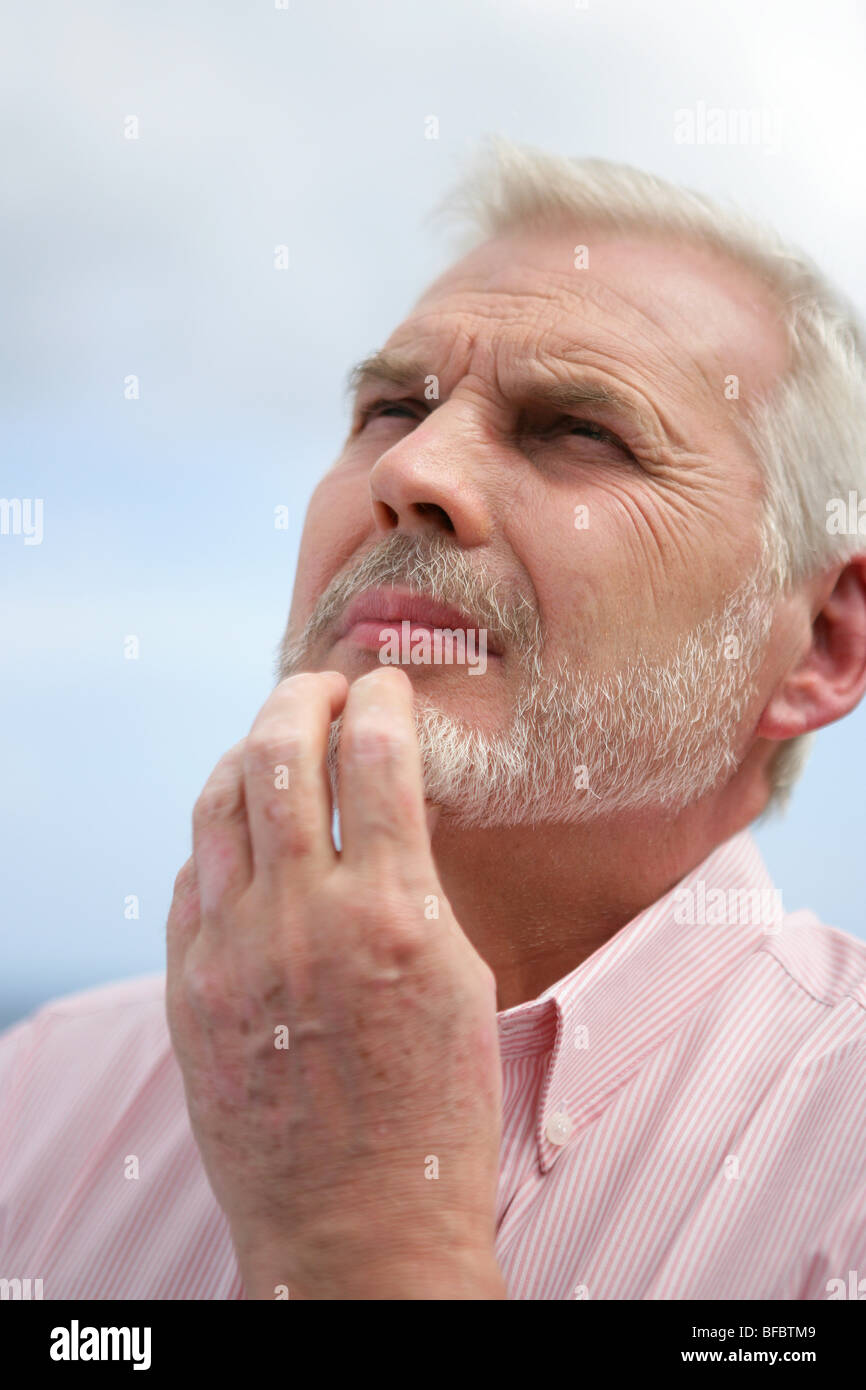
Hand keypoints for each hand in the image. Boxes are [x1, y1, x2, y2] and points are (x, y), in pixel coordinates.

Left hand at [165, 667, 504, 1298]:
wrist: (359, 1226)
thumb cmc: (435, 1113)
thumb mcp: (460, 978)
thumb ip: (418, 881)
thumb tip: (389, 803)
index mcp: (394, 913)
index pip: (376, 755)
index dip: (379, 699)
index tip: (384, 686)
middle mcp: (303, 918)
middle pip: (280, 753)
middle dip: (301, 698)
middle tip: (321, 689)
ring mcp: (233, 951)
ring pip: (219, 801)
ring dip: (249, 750)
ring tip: (273, 741)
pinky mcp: (188, 988)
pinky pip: (191, 874)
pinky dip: (219, 833)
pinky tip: (242, 833)